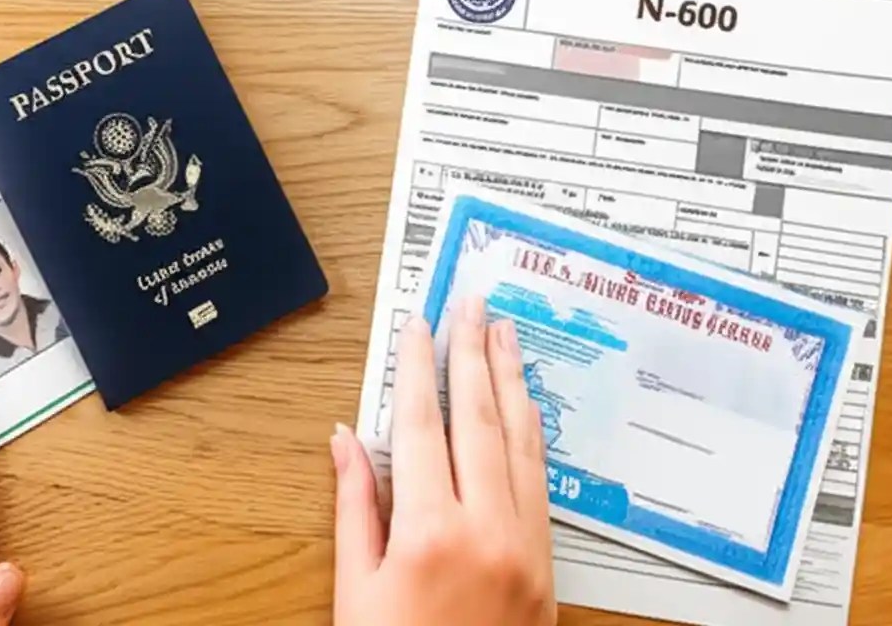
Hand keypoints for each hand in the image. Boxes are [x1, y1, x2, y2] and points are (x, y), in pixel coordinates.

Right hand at [332, 296, 556, 624]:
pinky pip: (539, 478)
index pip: (423, 424)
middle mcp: (486, 527)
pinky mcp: (546, 561)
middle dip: (473, 352)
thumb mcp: (356, 590)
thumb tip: (346, 439)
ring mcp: (524, 543)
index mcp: (429, 532)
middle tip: (471, 302)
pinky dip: (532, 432)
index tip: (417, 325)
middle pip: (478, 418)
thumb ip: (355, 506)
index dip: (419, 367)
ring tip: (504, 333)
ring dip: (510, 380)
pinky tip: (525, 403)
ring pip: (519, 440)